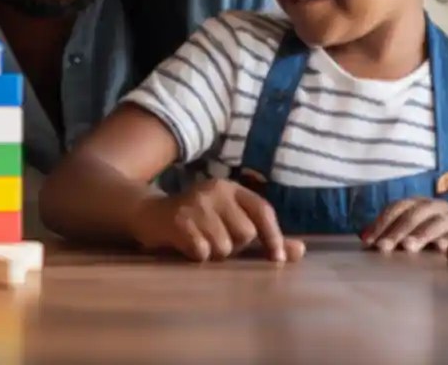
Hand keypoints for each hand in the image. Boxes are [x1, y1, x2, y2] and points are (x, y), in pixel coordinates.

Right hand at [135, 179, 305, 262]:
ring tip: (200, 242)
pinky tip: (186, 246)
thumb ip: (266, 235)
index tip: (278, 259)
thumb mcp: (230, 219)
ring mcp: (195, 204)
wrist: (146, 214)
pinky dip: (197, 255)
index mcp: (230, 188)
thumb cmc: (196, 221)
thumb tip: (301, 250)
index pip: (263, 210)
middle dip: (235, 246)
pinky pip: (203, 251)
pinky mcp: (178, 221)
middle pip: (245, 233)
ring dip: (214, 253)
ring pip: (224, 246)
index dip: (274, 236)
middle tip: (216, 239)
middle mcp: (214, 191)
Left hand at [362, 197, 447, 252]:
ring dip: (422, 233)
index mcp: (416, 204)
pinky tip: (443, 249)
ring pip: (436, 221)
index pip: (395, 209)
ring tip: (409, 247)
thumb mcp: (412, 230)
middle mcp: (434, 206)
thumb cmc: (434, 232)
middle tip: (384, 247)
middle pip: (413, 214)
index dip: (381, 223)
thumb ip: (391, 232)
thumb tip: (364, 238)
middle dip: (397, 231)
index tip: (369, 242)